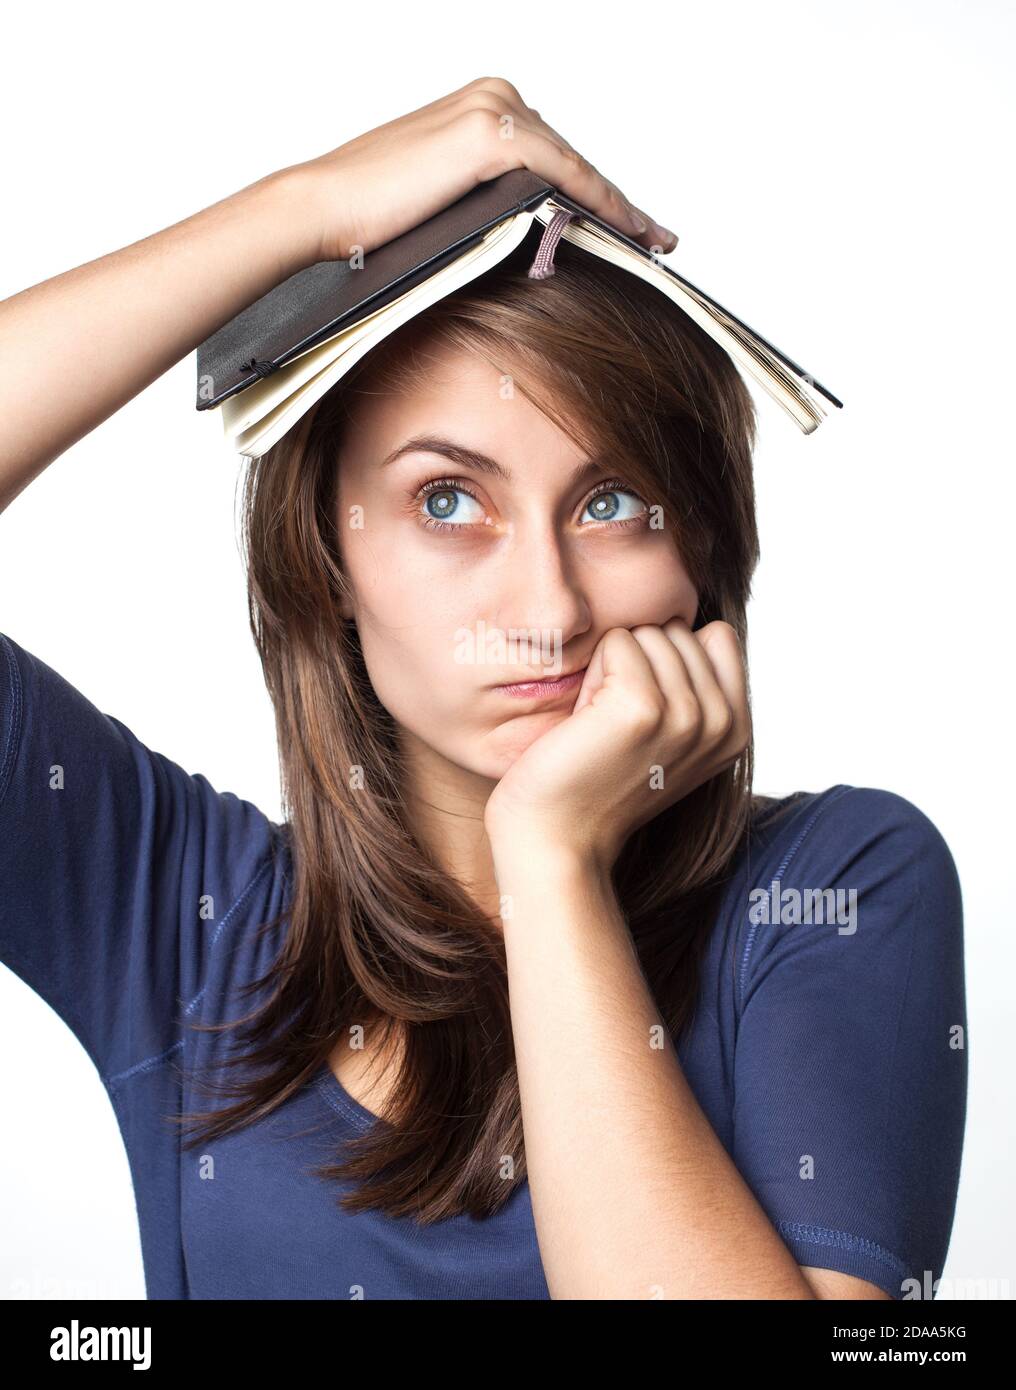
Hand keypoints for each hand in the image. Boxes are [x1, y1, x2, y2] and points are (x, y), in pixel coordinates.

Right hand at [284, 75, 676, 263]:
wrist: (322, 208)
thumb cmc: (369, 215)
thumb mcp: (443, 198)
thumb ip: (487, 195)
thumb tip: (534, 226)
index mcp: (482, 103)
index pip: (555, 152)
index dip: (599, 191)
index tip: (636, 224)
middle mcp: (494, 96)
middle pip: (573, 158)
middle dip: (616, 201)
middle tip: (658, 237)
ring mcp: (494, 111)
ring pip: (576, 166)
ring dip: (618, 206)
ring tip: (653, 241)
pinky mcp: (491, 137)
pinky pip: (565, 174)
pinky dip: (601, 203)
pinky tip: (629, 230)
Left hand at [483, 619, 750, 872]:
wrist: (558, 837)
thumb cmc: (599, 777)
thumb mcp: (671, 736)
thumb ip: (697, 686)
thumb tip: (698, 622)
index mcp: (737, 728)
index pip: (716, 635)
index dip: (670, 658)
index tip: (645, 710)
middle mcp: (722, 722)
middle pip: (679, 629)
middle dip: (638, 663)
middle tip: (615, 723)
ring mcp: (686, 714)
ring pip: (648, 632)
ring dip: (613, 669)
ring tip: (601, 724)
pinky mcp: (642, 707)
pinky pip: (618, 641)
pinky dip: (592, 672)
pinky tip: (587, 720)